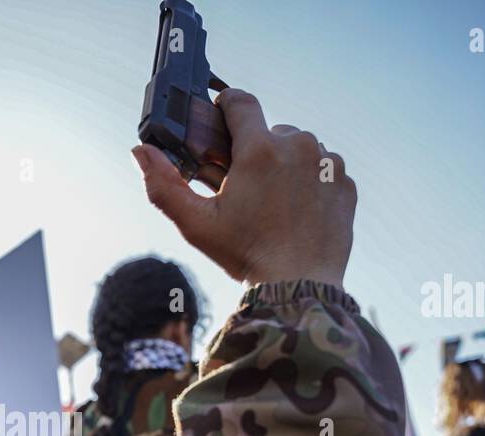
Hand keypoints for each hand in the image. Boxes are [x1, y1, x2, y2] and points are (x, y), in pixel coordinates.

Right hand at [133, 89, 355, 287]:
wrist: (299, 287)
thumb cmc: (245, 255)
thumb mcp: (195, 224)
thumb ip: (163, 185)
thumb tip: (139, 150)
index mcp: (260, 149)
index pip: (241, 101)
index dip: (226, 106)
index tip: (221, 120)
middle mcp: (298, 146)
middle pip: (271, 129)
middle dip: (257, 150)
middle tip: (246, 185)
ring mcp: (327, 163)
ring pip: (300, 148)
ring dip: (286, 165)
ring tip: (274, 201)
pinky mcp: (345, 182)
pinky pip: (325, 169)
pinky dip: (311, 182)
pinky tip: (298, 211)